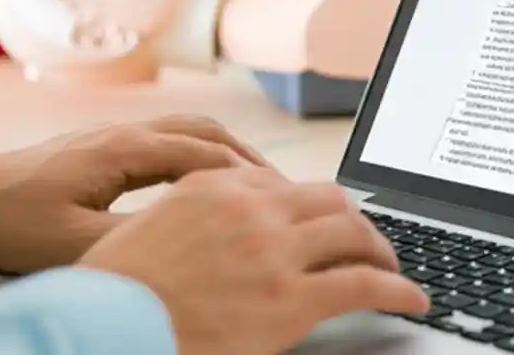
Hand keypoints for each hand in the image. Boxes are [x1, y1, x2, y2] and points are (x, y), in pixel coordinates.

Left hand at [0, 115, 273, 273]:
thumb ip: (138, 241)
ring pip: (187, 130)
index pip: (207, 153)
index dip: (250, 177)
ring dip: (225, 152)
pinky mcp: (99, 147)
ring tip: (255, 184)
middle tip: (284, 190)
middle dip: (249, 159)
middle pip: (206, 131)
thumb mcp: (75, 246)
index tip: (284, 199)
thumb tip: (194, 245)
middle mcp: (124, 132)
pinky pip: (166, 139)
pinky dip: (199, 154)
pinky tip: (203, 183)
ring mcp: (111, 135)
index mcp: (124, 150)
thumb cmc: (9, 224)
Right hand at [79, 167, 428, 354]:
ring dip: (380, 248)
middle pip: (327, 199)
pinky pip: (364, 284)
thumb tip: (219, 233)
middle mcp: (249, 208)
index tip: (319, 221)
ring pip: (354, 232)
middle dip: (351, 220)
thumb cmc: (111, 295)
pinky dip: (398, 288)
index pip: (282, 183)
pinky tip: (412, 297)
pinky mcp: (292, 299)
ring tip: (391, 267)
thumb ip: (191, 218)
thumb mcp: (146, 232)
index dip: (307, 206)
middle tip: (363, 241)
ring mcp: (273, 251)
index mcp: (212, 187)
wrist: (101, 330)